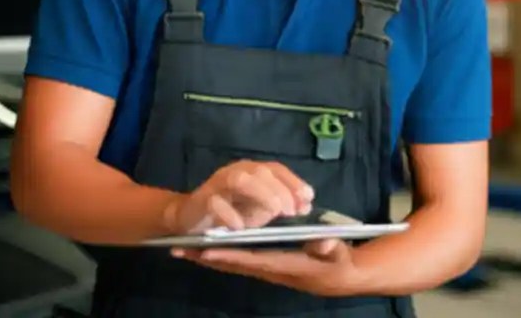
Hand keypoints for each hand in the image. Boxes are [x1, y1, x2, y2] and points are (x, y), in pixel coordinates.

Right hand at [163, 160, 314, 233]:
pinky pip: (215, 204)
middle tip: (292, 212)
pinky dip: (230, 215)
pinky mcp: (202, 200)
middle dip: (281, 190)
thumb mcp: (260, 209)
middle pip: (260, 172)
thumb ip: (281, 206)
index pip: (276, 169)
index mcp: (252, 171)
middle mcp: (236, 172)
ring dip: (260, 194)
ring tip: (274, 212)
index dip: (294, 182)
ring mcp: (217, 184)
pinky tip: (240, 228)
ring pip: (239, 179)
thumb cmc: (231, 212)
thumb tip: (306, 206)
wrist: (191, 217)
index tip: (308, 198)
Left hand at [172, 239, 362, 296]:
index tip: (205, 248)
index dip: (228, 253)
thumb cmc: (339, 262)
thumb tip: (323, 243)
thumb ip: (329, 248)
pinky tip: (206, 249)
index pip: (250, 258)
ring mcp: (265, 268)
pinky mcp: (266, 265)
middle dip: (205, 257)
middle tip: (178, 249)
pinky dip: (220, 255)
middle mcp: (269, 269)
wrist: (342, 276)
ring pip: (231, 263)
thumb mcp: (338, 252)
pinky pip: (238, 261)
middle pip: (231, 263)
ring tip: (183, 249)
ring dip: (207, 257)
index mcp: (283, 265)